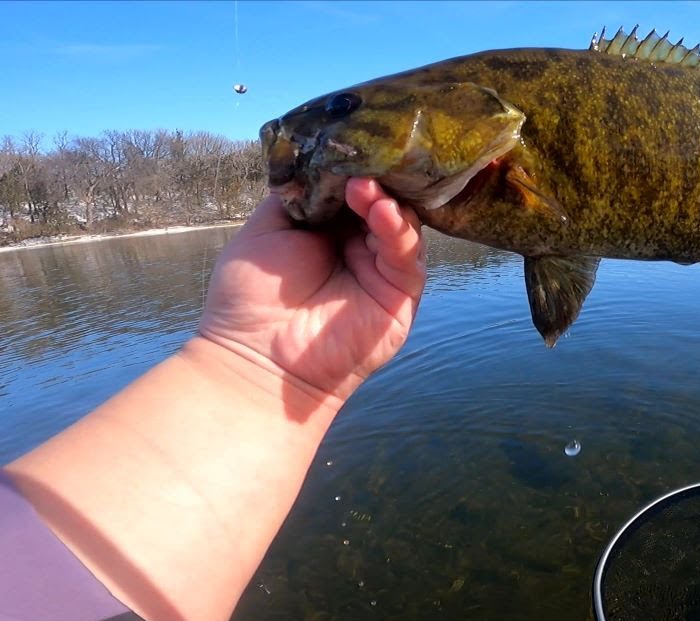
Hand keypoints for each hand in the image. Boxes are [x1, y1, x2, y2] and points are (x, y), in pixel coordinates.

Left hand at [198, 178, 424, 401]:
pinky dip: (398, 230)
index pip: (358, 189)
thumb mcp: (268, 227)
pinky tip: (381, 209)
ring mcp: (384, 272)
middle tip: (368, 158)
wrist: (255, 357)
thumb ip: (299, 192)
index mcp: (331, 232)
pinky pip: (408, 258)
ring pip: (403, 225)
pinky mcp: (401, 297)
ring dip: (387, 200)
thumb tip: (327, 160)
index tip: (356, 143)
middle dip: (379, 178)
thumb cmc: (250, 297)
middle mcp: (361, 248)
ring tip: (366, 186)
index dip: (359, 166)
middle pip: (387, 202)